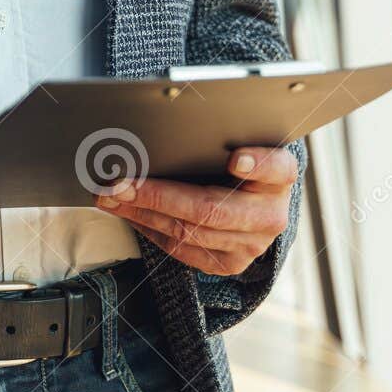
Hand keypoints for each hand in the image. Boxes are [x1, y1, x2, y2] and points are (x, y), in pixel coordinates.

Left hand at [96, 146, 298, 276]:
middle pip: (212, 208)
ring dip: (141, 214)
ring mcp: (252, 244)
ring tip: (110, 197)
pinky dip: (149, 229)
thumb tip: (158, 127)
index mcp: (281, 175)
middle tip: (120, 184)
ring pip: (190, 233)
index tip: (235, 159)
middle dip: (158, 196)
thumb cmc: (239, 158)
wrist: (257, 197)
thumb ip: (215, 137)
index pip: (276, 167)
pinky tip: (128, 213)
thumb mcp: (238, 141)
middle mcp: (271, 214)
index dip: (257, 164)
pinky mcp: (231, 263)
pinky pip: (183, 250)